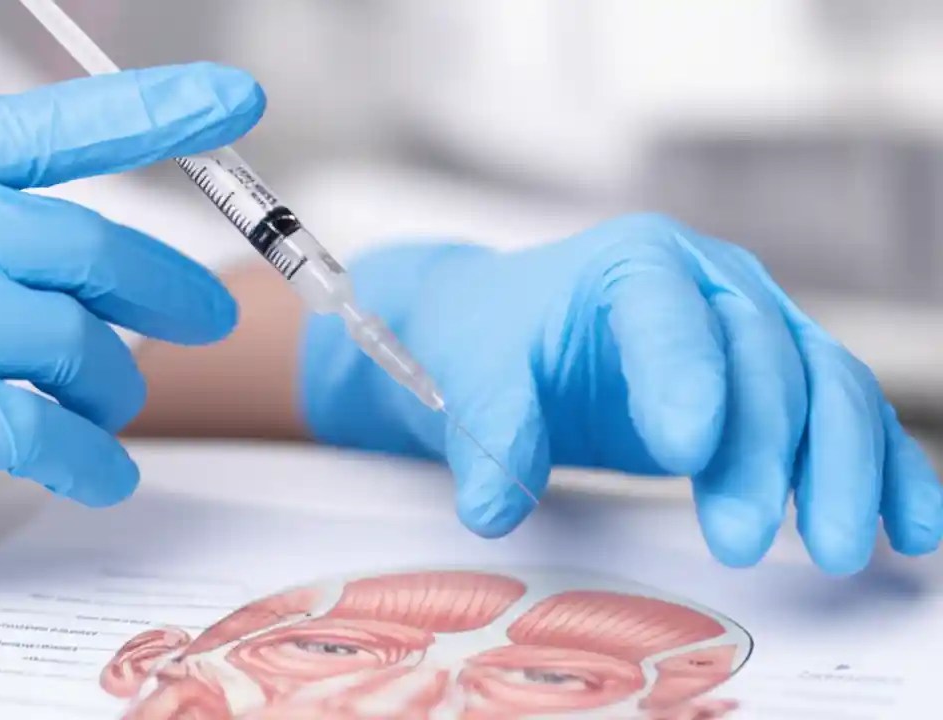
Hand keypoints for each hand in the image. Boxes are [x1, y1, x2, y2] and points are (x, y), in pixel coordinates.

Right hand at [0, 63, 264, 591]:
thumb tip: (65, 261)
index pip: (44, 126)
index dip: (150, 109)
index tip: (230, 99)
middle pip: (86, 250)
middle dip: (168, 289)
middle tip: (208, 315)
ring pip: (78, 345)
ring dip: (114, 388)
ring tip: (107, 410)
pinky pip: (52, 431)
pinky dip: (93, 462)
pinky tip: (102, 477)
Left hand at [301, 214, 941, 573]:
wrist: (508, 332)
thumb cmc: (494, 341)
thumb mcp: (474, 375)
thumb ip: (491, 432)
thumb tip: (494, 508)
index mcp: (634, 262)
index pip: (671, 313)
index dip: (686, 378)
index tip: (684, 452)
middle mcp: (711, 283)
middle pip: (764, 359)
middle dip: (764, 453)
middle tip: (741, 540)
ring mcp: (756, 328)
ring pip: (827, 387)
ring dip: (841, 470)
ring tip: (834, 553)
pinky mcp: (777, 382)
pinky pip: (847, 418)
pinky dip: (882, 469)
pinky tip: (907, 530)